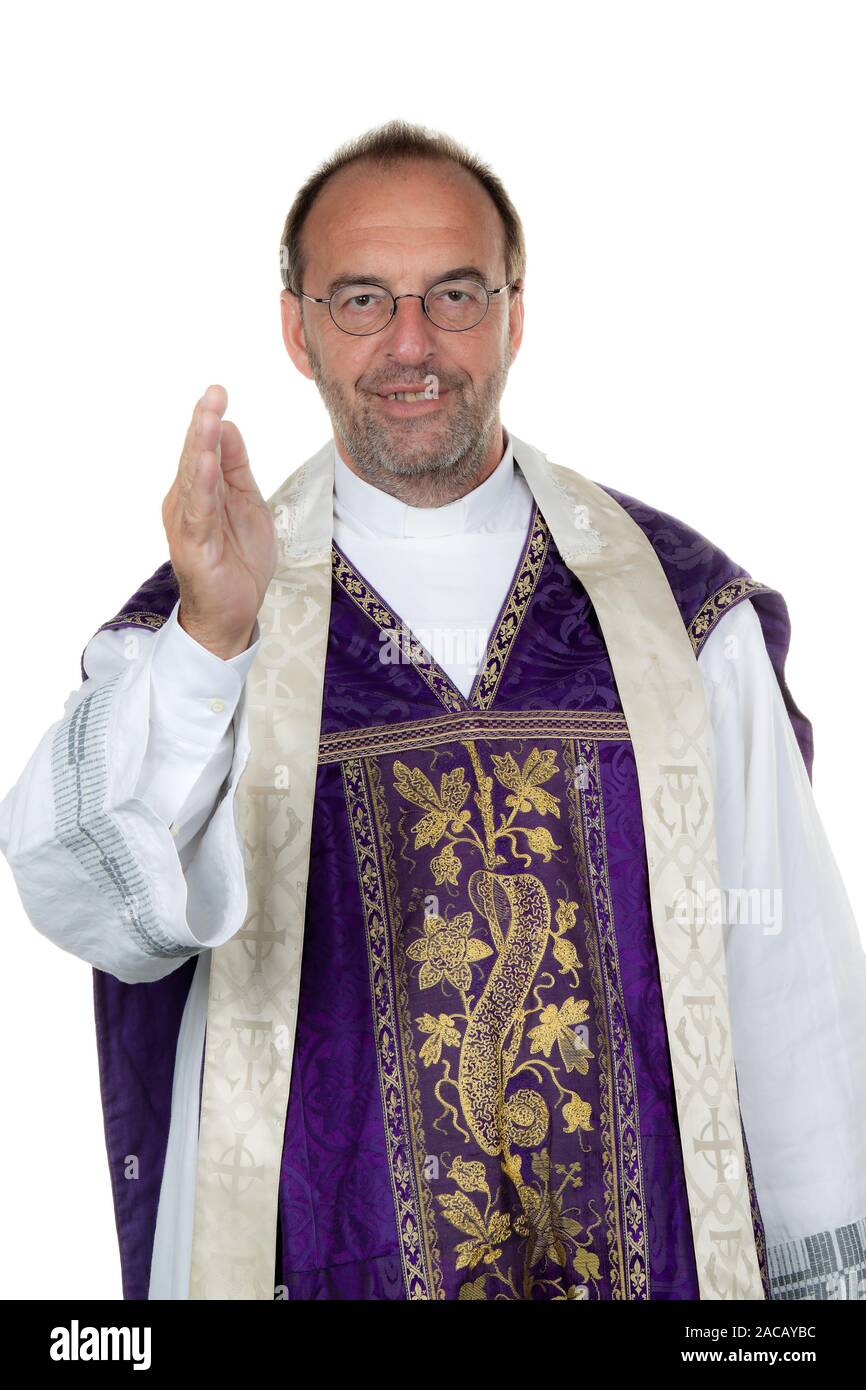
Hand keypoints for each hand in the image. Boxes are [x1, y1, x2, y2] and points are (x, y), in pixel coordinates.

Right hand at [162, 384, 277, 659]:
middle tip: (213, 393)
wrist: (235, 612)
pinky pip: (198, 513)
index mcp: (199, 490)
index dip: (210, 421)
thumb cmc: (240, 559)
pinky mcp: (194, 546)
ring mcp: (188, 524)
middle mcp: (187, 503)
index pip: (203, 450)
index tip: (218, 391)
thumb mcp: (247, 502)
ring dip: (200, 448)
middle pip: (194, 457)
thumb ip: (236, 468)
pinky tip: (205, 465)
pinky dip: (201, 488)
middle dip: (203, 425)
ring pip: (194, 480)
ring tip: (208, 418)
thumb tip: (228, 426)